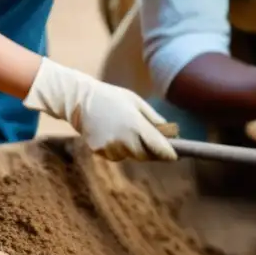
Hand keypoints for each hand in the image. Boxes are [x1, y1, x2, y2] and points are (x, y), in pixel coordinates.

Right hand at [23, 57, 176, 162]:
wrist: (80, 100)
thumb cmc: (113, 98)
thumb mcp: (137, 102)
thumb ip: (154, 119)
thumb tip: (171, 133)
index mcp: (136, 125)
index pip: (158, 147)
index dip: (168, 153)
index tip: (175, 156)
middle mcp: (124, 139)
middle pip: (145, 155)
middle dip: (152, 151)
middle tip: (154, 143)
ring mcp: (110, 147)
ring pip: (130, 156)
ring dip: (134, 149)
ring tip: (126, 130)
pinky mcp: (99, 151)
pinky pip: (116, 155)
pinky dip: (120, 149)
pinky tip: (113, 134)